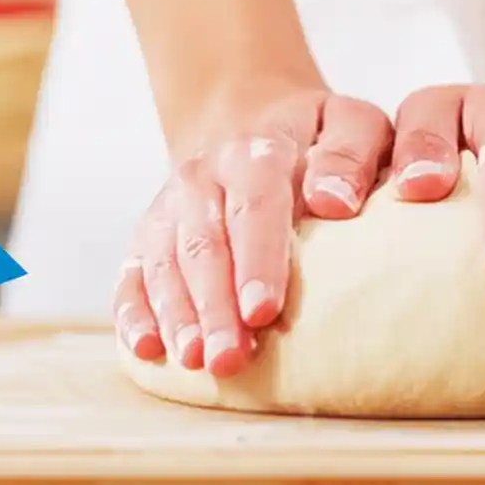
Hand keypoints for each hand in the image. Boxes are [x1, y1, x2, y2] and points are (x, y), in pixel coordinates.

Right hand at [113, 80, 391, 376]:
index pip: (254, 206)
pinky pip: (131, 276)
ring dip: (178, 317)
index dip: (257, 260)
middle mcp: (202, 178)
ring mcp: (169, 209)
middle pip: (204, 247)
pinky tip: (149, 349)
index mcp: (254, 153)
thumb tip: (334, 202)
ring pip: (165, 265)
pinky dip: (134, 314)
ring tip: (197, 362)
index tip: (263, 312)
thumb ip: (352, 154)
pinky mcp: (148, 238)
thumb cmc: (319, 140)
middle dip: (215, 308)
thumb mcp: (352, 125)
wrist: (254, 122)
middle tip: (229, 360)